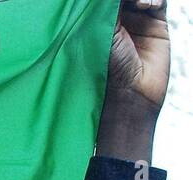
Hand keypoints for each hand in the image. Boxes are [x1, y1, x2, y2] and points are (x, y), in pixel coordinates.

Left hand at [98, 1, 169, 162]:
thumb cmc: (105, 69)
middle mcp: (117, 20)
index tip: (107, 3)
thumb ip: (106, 8)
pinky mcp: (156, 24)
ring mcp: (138, 21)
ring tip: (136, 3)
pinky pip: (158, 2)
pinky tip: (145, 6)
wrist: (129, 94)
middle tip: (125, 2)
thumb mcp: (102, 34)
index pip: (102, 2)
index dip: (105, 0)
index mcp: (96, 22)